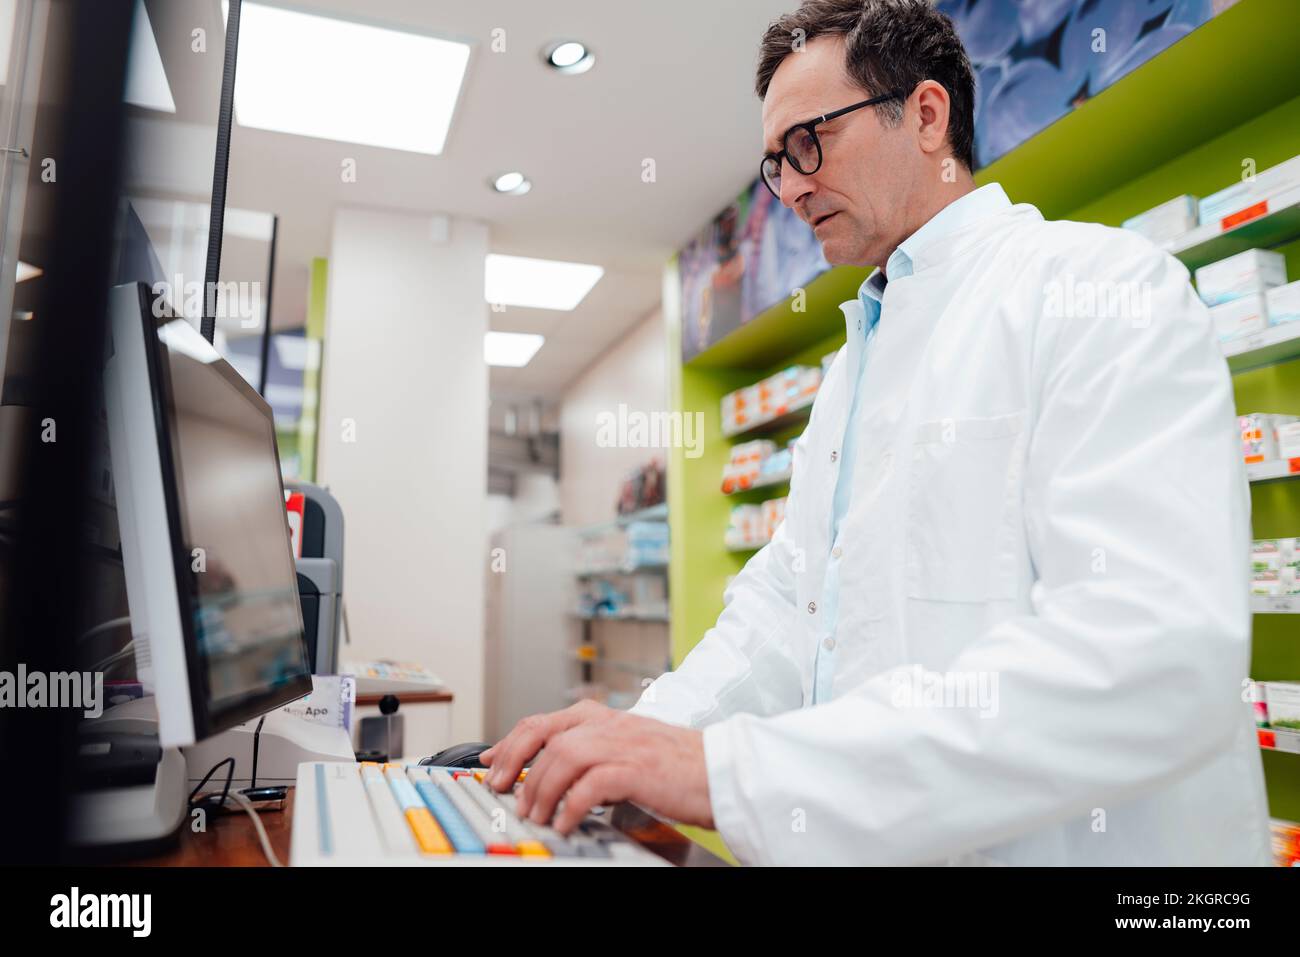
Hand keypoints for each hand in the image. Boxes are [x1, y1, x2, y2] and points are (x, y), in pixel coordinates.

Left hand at [480, 703, 713, 833]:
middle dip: (515, 764)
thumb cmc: (677, 764)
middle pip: (544, 735)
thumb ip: (593, 752)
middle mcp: (609, 724)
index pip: (543, 721)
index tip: (490, 762)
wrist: (721, 769)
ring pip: (562, 757)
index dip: (509, 741)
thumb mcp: (628, 748)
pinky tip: (566, 823)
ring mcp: (622, 743)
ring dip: (540, 789)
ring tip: (535, 815)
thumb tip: (554, 773)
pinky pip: (589, 785)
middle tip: (503, 791)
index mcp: (604, 717)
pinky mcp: (636, 768)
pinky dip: (570, 805)